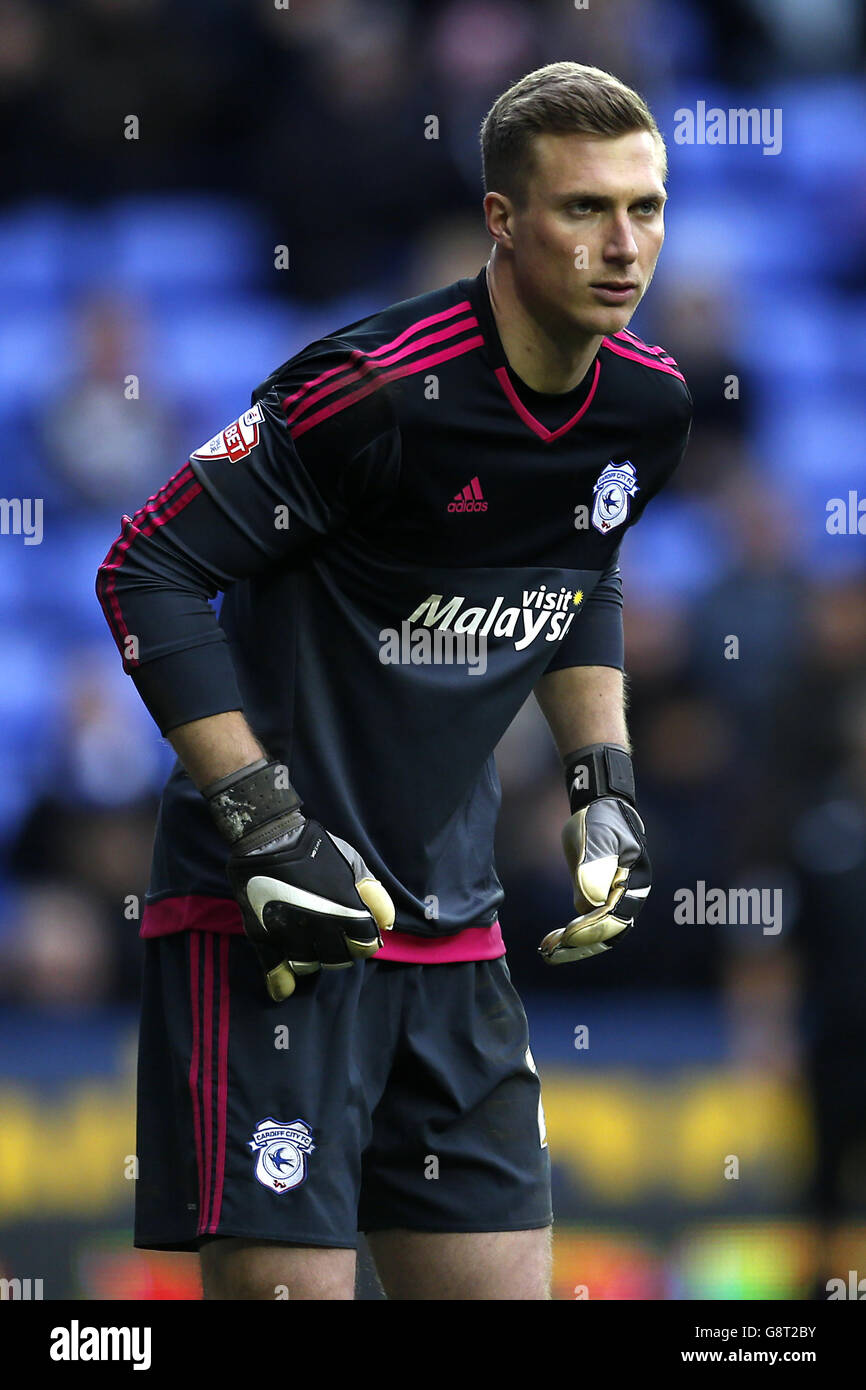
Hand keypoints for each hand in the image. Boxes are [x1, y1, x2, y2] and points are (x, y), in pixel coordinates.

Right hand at [205, 760, 394, 999]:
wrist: (268, 837)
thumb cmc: (315, 848)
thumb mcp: (352, 862)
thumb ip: (374, 894)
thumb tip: (386, 923)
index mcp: (345, 910)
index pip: (365, 946)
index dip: (364, 941)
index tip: (358, 933)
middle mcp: (319, 927)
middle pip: (338, 960)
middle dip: (341, 950)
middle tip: (334, 935)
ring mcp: (289, 933)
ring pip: (307, 966)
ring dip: (313, 959)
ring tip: (311, 943)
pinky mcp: (263, 934)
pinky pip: (273, 968)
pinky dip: (279, 982)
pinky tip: (283, 990)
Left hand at [538, 743, 650, 964]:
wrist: (599, 810)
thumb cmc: (600, 821)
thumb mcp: (596, 837)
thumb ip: (594, 866)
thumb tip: (590, 902)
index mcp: (634, 883)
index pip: (614, 915)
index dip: (590, 928)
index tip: (566, 934)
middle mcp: (629, 898)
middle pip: (607, 932)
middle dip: (580, 945)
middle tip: (550, 952)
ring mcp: (614, 901)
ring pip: (598, 934)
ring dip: (574, 947)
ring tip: (546, 952)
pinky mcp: (598, 901)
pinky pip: (588, 925)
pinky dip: (571, 936)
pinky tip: (548, 941)